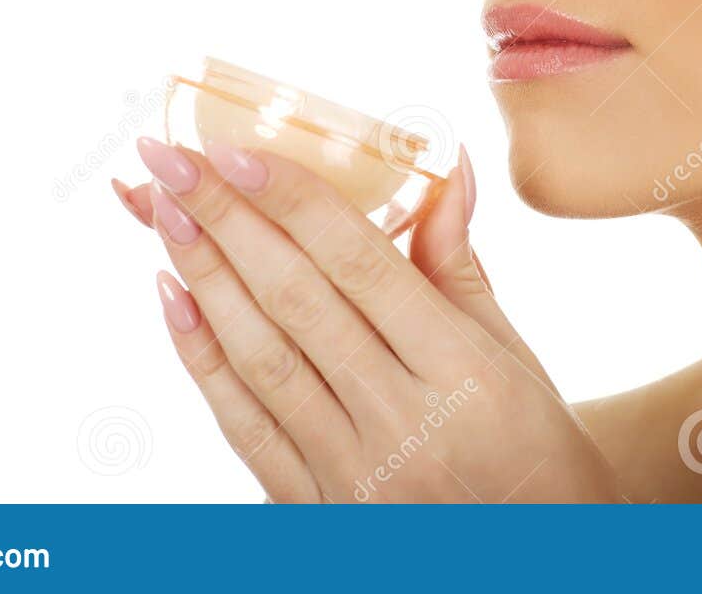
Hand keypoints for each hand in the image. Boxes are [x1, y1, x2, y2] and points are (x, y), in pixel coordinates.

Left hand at [116, 137, 619, 502]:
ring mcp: (353, 474)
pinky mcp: (316, 511)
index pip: (363, 267)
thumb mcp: (516, 357)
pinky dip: (202, 360)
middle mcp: (404, 424)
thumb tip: (446, 170)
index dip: (294, 203)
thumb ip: (460, 266)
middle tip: (168, 158)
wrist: (538, 566)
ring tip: (162, 211)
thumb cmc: (539, 454)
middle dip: (225, 220)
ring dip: (203, 277)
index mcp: (466, 374)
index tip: (235, 148)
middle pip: (297, 302)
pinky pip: (245, 426)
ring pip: (261, 358)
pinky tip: (173, 299)